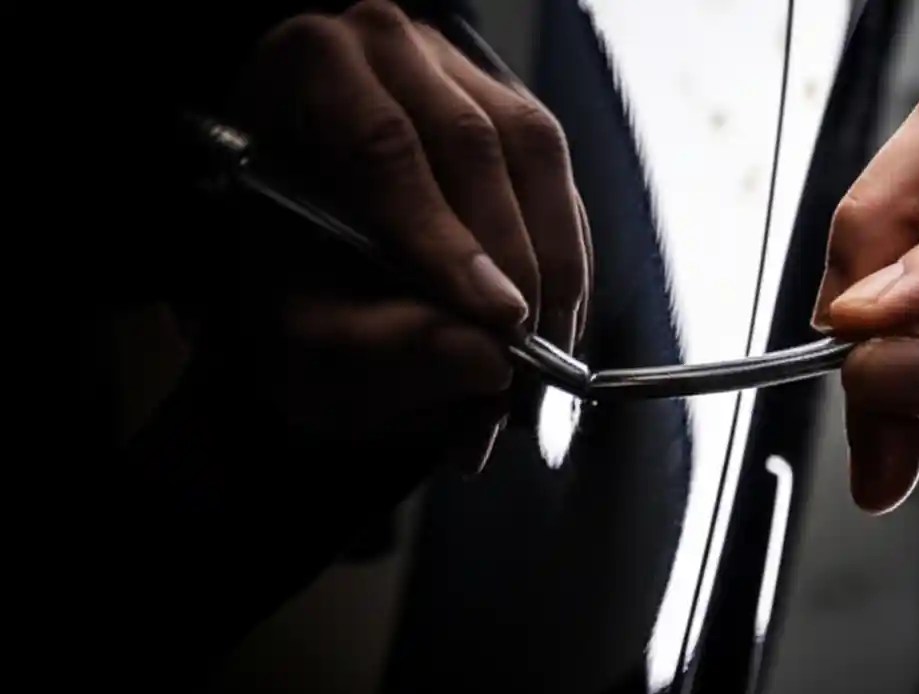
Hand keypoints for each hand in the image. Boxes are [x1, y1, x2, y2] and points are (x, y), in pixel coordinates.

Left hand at [201, 0, 590, 471]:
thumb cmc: (291, 283)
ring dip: (554, 255)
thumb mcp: (304, 326)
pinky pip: (556, 171)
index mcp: (311, 70)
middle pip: (471, 140)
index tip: (494, 318)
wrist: (303, 255)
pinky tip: (560, 309)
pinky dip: (566, 246)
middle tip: (525, 344)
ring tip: (551, 339)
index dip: (444, 238)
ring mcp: (455, 69)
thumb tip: (487, 360)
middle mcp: (390, 48)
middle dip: (511, 255)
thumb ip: (379, 343)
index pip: (384, 145)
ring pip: (532, 148)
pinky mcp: (505, 104)